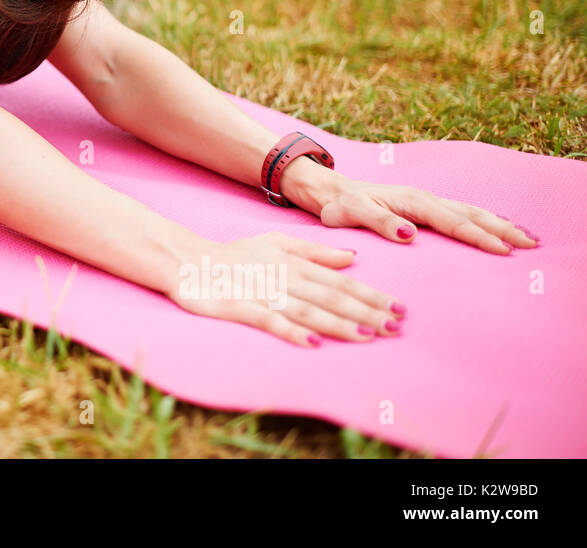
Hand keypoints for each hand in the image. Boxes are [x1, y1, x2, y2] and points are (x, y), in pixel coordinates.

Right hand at [168, 233, 404, 346]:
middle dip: (365, 312)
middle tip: (396, 326)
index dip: (371, 295)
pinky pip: (269, 321)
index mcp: (294, 263)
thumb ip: (315, 252)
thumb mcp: (276, 243)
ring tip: (367, 336)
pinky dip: (291, 331)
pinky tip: (312, 344)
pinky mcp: (239, 307)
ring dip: (338, 324)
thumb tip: (352, 257)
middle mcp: (283, 277)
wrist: (187, 260)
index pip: (340, 281)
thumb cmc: (235, 254)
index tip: (399, 308)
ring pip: (307, 310)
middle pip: (330, 297)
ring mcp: (262, 292)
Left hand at [279, 157, 538, 254]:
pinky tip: (498, 229)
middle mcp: (424, 199)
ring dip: (500, 224)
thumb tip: (410, 233)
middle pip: (471, 214)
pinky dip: (485, 220)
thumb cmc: (339, 206)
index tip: (503, 250)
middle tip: (532, 244)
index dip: (479, 236)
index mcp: (412, 201)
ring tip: (528, 237)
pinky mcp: (425, 207)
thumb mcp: (351, 214)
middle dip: (502, 229)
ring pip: (471, 211)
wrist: (330, 192)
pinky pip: (462, 213)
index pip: (453, 222)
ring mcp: (427, 201)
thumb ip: (378, 223)